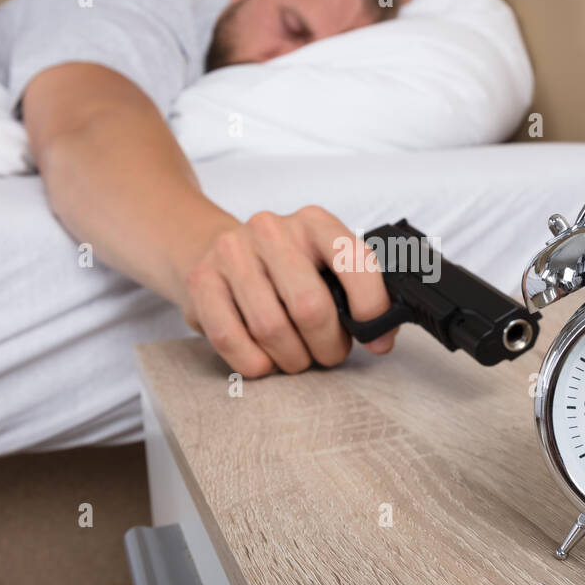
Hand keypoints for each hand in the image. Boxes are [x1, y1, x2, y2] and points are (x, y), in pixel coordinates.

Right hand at [179, 205, 397, 376]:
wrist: (210, 248)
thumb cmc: (281, 268)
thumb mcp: (322, 264)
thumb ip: (355, 292)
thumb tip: (383, 336)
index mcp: (314, 222)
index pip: (354, 262)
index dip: (372, 309)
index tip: (378, 340)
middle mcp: (271, 230)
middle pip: (310, 307)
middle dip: (327, 346)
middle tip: (328, 354)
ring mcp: (232, 253)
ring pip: (271, 328)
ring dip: (291, 358)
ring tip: (296, 357)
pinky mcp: (201, 281)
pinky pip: (231, 338)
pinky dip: (254, 362)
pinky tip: (263, 360)